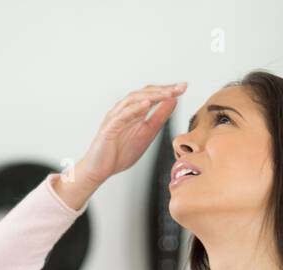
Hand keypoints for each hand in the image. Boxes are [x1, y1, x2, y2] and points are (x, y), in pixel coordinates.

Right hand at [54, 82, 186, 208]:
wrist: (99, 170)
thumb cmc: (119, 153)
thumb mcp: (146, 134)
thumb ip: (158, 118)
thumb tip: (173, 102)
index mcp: (134, 112)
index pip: (152, 95)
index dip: (168, 90)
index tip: (184, 87)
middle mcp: (124, 110)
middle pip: (144, 93)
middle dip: (163, 89)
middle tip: (180, 87)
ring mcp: (115, 117)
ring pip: (133, 100)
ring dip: (152, 95)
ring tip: (167, 93)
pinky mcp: (108, 128)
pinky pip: (122, 115)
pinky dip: (134, 109)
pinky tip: (146, 104)